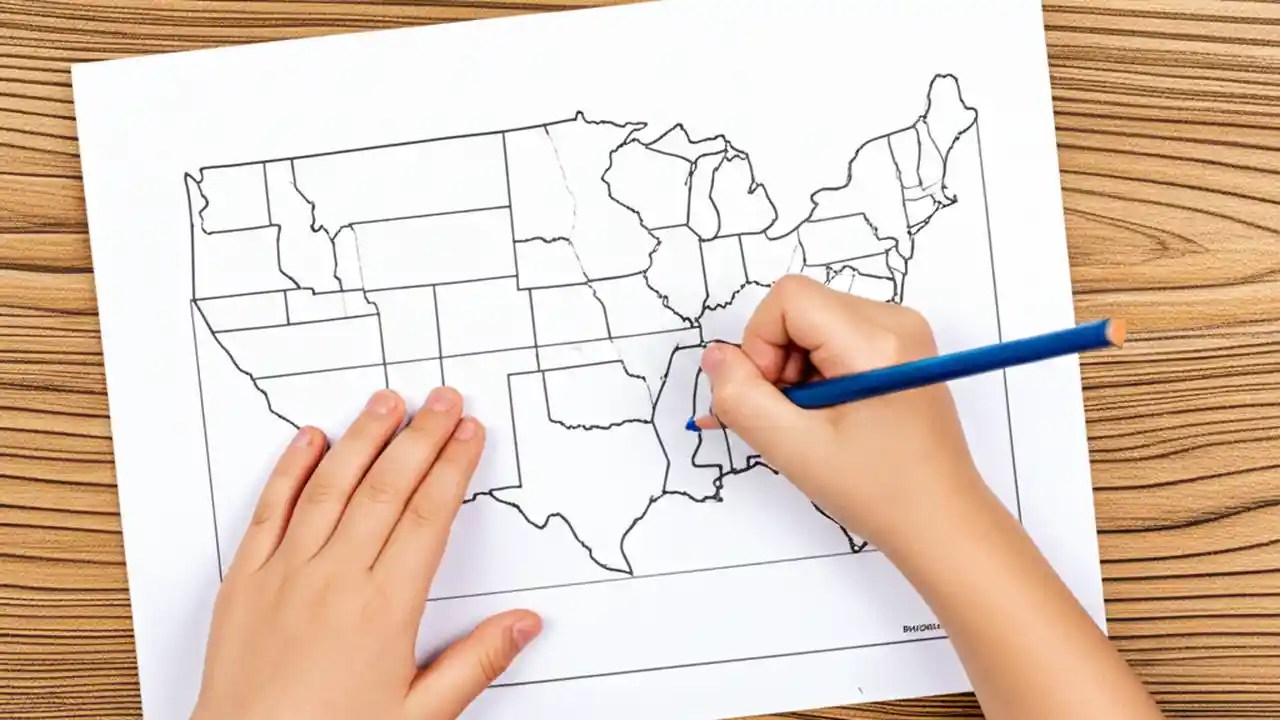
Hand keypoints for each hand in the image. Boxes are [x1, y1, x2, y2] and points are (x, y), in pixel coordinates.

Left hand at [193, 388, 540, 719]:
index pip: (429, 515)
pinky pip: (270, 510)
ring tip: (387, 401)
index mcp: (384, 608)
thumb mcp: (419, 716)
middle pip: (387, 487)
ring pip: (331, 486)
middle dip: (421, 436)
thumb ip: (476, 662)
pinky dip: (290, 469)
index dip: (453, 466)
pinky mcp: (245, 580)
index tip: (470, 433)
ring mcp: (286, 574)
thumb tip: (525, 624)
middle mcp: (336, 579)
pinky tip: (309, 439)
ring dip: (363, 437)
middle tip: (442, 398)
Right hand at [695, 275, 983, 552]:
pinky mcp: (901, 349)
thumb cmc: (880, 491)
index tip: (775, 398)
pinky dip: (817, 372)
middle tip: (792, 417)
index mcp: (875, 341)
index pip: (788, 298)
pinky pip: (836, 337)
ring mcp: (903, 333)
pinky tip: (830, 415)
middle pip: (800, 308)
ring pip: (814, 323)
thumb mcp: (795, 449)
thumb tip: (716, 357)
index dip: (761, 343)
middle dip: (778, 360)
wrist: (942, 521)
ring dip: (796, 369)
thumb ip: (742, 398)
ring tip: (815, 421)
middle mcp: (896, 322)